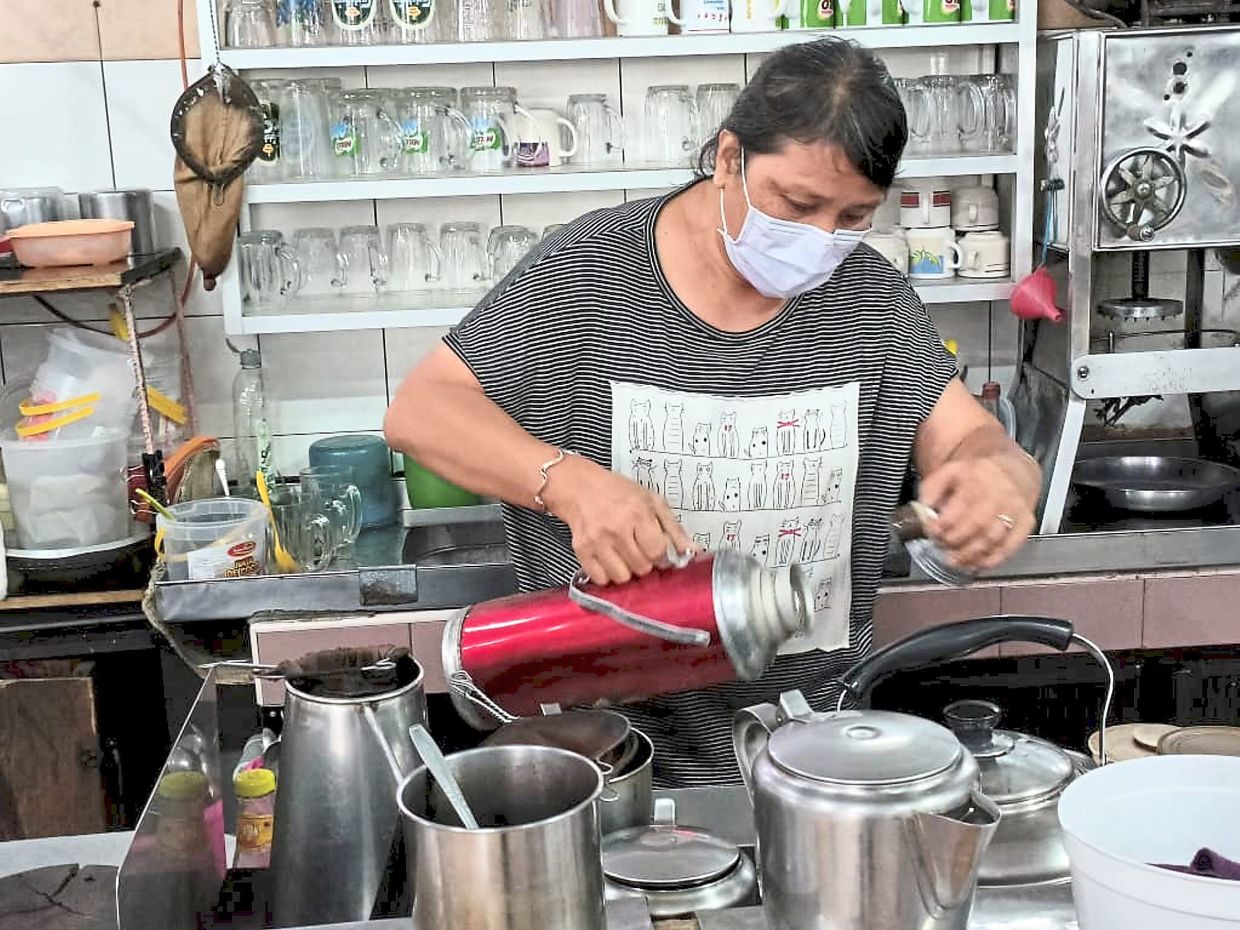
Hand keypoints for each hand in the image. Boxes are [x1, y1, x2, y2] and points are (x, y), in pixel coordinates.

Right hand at [541, 454, 693, 585]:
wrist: (581, 488)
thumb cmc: (618, 493)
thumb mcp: (652, 502)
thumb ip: (674, 528)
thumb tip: (692, 552)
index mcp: (637, 514)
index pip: (657, 552)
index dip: (660, 554)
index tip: (655, 548)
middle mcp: (616, 529)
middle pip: (642, 567)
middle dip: (645, 562)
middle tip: (638, 548)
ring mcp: (597, 542)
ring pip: (622, 577)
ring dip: (627, 570)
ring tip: (624, 554)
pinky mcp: (582, 551)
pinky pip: (601, 579)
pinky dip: (608, 574)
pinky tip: (610, 559)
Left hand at [919, 454, 1035, 572]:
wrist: (1011, 470)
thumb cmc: (976, 475)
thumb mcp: (949, 471)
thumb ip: (931, 488)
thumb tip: (923, 508)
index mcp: (979, 476)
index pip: (962, 503)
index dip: (945, 523)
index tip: (933, 532)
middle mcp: (1001, 492)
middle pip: (979, 523)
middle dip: (956, 540)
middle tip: (942, 546)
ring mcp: (1016, 508)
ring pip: (993, 537)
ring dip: (971, 554)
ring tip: (955, 560)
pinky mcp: (1026, 523)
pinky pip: (1010, 546)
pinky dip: (992, 559)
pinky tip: (976, 563)